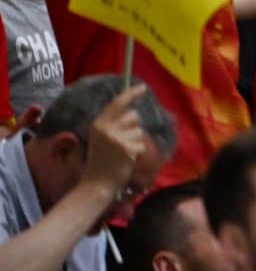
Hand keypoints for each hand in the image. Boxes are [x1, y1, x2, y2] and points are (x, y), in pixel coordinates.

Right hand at [80, 85, 149, 201]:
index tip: (143, 87)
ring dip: (135, 141)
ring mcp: (117, 139)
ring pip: (139, 131)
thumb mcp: (101, 137)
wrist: (97, 182)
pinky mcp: (127, 149)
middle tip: (123, 141)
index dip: (131, 94)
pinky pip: (142, 144)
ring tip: (122, 152)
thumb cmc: (101, 159)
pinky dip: (138, 152)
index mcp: (98, 124)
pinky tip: (127, 159)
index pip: (117, 103)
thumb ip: (113, 123)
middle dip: (133, 126)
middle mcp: (106, 128)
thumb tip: (132, 110)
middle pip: (133, 116)